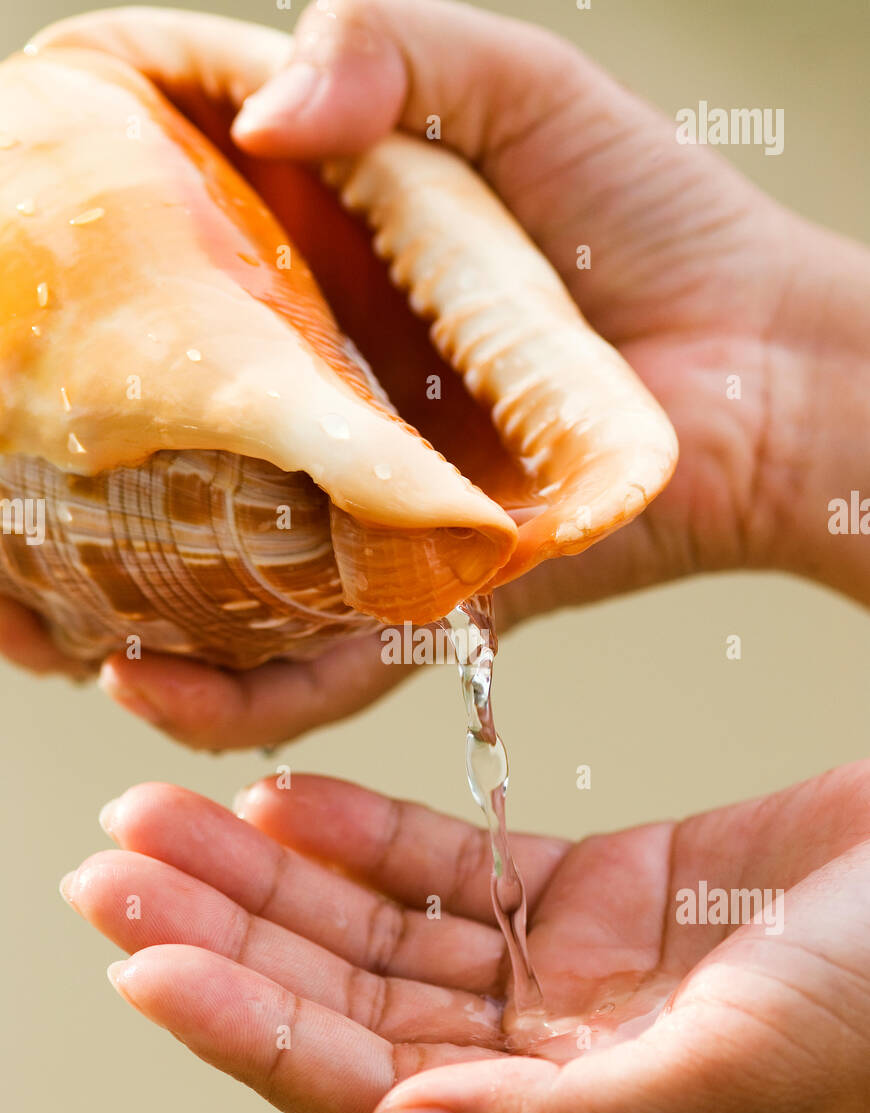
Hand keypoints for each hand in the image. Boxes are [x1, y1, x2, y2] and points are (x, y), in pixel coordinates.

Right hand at [26, 1, 869, 749]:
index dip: (69, 323)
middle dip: (58, 501)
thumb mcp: (516, 91)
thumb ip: (392, 53)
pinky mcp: (425, 597)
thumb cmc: (657, 223)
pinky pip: (321, 665)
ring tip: (34, 629)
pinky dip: (240, 693)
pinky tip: (153, 686)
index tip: (3, 336)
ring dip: (115, 614)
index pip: (162, 309)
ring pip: (216, 584)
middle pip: (161, 465)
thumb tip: (257, 105)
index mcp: (315, 290)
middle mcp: (322, 411)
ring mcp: (365, 511)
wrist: (770, 364)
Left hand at [60, 764, 869, 1112]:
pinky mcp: (592, 897)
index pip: (372, 1097)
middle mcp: (552, 1077)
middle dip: (228, 938)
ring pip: (381, 931)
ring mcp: (567, 983)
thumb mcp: (748, 1078)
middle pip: (349, 1007)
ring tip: (168, 819)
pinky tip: (288, 802)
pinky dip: (368, 835)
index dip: (251, 1033)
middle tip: (116, 869)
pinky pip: (452, 870)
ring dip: (273, 876)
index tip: (146, 963)